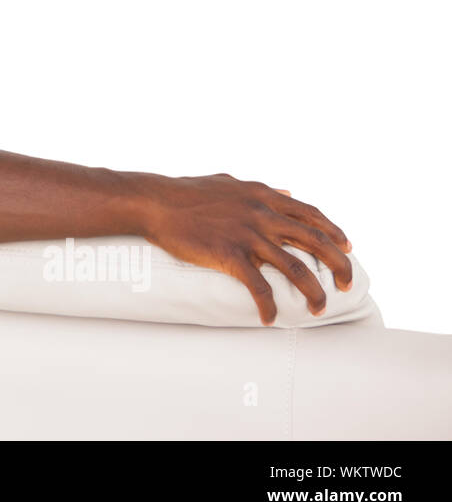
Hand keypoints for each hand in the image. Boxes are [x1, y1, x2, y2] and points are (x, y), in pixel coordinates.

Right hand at [134, 172, 352, 324]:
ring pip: (295, 267)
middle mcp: (262, 213)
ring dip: (313, 291)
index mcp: (263, 196)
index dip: (334, 232)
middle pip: (315, 240)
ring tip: (319, 308)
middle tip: (347, 284)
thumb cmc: (187, 192)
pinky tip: (269, 318)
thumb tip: (287, 191)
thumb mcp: (230, 182)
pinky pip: (257, 284)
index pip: (312, 214)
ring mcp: (247, 234)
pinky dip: (267, 305)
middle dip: (339, 264)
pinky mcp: (228, 253)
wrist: (154, 202)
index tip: (348, 248)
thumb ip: (261, 189)